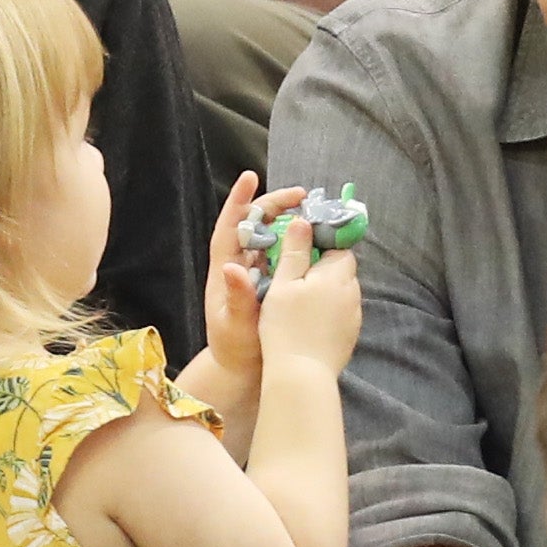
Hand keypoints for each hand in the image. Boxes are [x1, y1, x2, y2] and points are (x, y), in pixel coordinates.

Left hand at [205, 173, 304, 378]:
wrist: (244, 369)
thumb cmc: (234, 349)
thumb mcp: (234, 326)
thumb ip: (237, 299)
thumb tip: (232, 266)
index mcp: (226, 270)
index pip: (229, 227)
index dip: (238, 200)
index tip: (250, 176)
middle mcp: (242, 263)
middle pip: (255, 223)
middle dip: (276, 204)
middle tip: (302, 195)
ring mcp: (259, 271)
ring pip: (273, 235)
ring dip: (291, 220)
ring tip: (314, 210)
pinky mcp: (274, 281)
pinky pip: (286, 254)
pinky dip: (301, 242)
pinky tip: (319, 238)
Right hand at [258, 216, 362, 373]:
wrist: (301, 375)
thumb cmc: (286, 325)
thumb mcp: (283, 283)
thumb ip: (295, 250)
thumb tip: (303, 220)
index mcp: (338, 274)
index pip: (340, 248)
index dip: (321, 246)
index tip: (301, 251)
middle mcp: (353, 292)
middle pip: (342, 270)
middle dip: (322, 269)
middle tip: (294, 277)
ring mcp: (354, 316)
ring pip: (341, 293)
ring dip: (325, 292)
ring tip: (298, 302)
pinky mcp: (350, 336)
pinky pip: (341, 314)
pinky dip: (327, 313)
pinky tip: (308, 323)